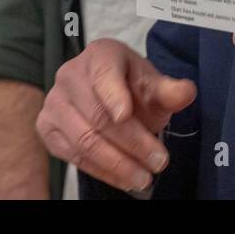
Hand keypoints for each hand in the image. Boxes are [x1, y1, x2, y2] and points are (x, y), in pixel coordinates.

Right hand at [35, 38, 196, 192]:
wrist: (111, 97)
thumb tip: (186, 93)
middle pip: (99, 116)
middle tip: (158, 161)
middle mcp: (70, 74)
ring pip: (85, 140)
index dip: (114, 95)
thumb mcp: (154, 85)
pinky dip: (101, 171)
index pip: (105, 74)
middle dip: (132, 143)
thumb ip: (170, 90)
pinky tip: (123, 178)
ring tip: (143, 178)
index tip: (126, 115)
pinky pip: (73, 155)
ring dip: (117, 164)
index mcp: (100, 54)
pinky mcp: (48, 128)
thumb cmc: (132, 87)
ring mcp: (55, 102)